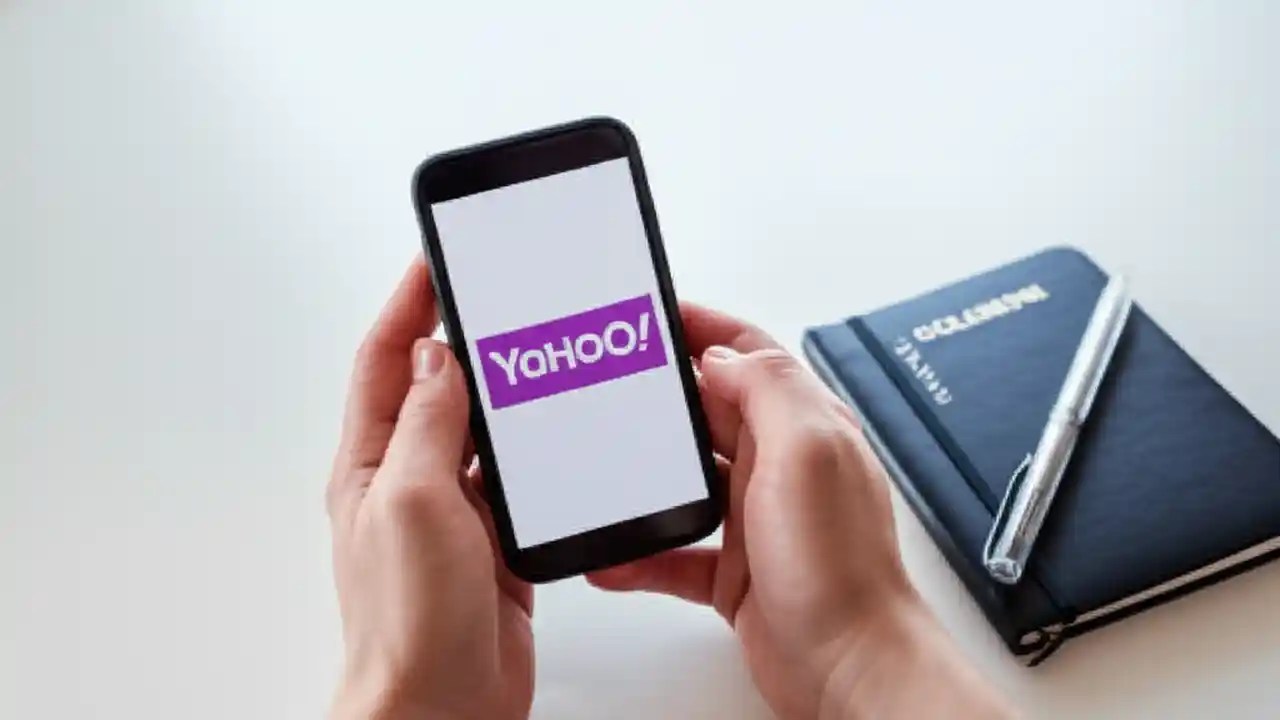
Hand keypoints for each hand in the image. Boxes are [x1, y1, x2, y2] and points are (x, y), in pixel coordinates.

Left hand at [327, 259, 532, 719]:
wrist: (443, 704)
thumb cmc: (407, 622)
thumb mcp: (412, 500)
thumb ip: (428, 424)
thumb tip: (439, 358)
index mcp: (372, 463)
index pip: (387, 361)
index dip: (408, 304)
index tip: (434, 259)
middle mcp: (409, 480)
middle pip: (436, 387)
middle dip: (462, 336)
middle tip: (495, 294)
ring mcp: (453, 510)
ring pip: (481, 429)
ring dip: (503, 391)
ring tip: (533, 351)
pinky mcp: (496, 540)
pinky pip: (516, 477)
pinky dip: (535, 449)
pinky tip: (555, 432)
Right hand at [589, 304, 1012, 719]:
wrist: (848, 666)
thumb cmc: (841, 569)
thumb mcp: (807, 452)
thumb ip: (767, 390)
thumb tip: (722, 357)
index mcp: (804, 424)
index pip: (750, 354)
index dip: (703, 328)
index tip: (654, 315)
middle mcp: (781, 465)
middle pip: (710, 410)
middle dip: (661, 395)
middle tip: (611, 382)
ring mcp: (756, 518)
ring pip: (687, 478)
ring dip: (646, 475)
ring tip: (605, 465)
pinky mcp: (734, 569)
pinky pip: (674, 550)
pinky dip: (641, 551)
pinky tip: (614, 555)